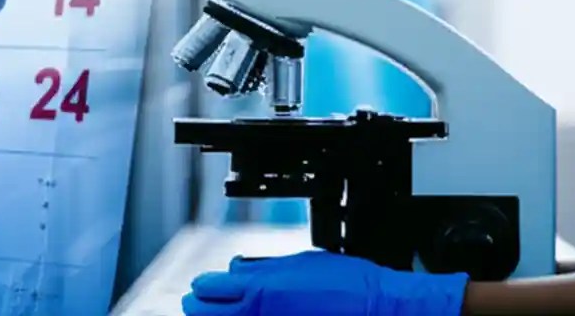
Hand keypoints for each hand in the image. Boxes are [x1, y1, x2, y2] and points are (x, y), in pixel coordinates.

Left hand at [181, 250, 468, 315]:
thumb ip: (261, 269)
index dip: (204, 286)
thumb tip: (236, 272)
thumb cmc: (345, 284)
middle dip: (199, 307)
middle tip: (198, 304)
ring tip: (215, 315)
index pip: (207, 287)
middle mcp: (255, 314)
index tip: (205, 286)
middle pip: (202, 313)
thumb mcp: (300, 262)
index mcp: (258, 288)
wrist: (375, 309)